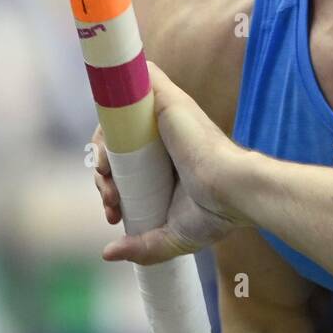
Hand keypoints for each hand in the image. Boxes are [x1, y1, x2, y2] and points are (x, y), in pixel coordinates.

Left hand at [90, 61, 249, 265]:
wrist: (233, 190)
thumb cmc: (214, 212)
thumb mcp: (171, 236)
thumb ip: (143, 247)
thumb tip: (107, 253)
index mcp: (162, 162)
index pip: (122, 164)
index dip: (109, 186)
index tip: (114, 213)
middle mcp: (159, 135)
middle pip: (112, 144)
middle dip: (102, 177)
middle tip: (111, 200)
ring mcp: (159, 115)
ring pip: (113, 118)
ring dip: (99, 152)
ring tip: (109, 183)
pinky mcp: (162, 98)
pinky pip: (129, 80)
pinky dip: (111, 95)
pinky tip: (106, 139)